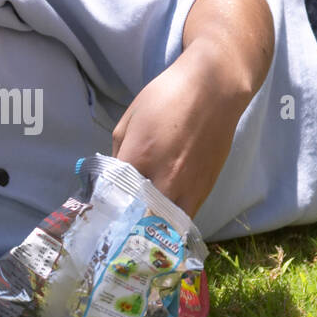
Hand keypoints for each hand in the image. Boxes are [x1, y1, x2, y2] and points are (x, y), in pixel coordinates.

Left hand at [111, 40, 250, 218]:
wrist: (213, 89)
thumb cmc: (167, 96)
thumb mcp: (130, 118)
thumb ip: (119, 150)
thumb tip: (116, 175)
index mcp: (137, 157)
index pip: (114, 195)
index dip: (106, 203)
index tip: (103, 207)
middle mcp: (161, 178)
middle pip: (138, 217)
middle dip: (127, 221)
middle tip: (120, 221)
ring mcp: (186, 187)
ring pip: (164, 225)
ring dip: (151, 227)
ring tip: (142, 225)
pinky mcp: (205, 189)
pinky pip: (184, 218)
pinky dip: (172, 222)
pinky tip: (164, 217)